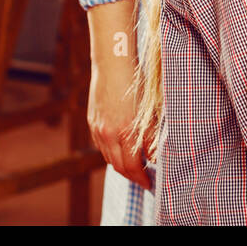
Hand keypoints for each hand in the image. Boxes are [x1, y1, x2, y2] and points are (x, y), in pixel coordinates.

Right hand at [86, 1, 152, 190]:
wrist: (113, 62)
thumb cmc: (136, 81)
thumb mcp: (150, 109)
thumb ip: (151, 136)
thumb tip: (155, 157)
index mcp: (126, 130)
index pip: (133, 166)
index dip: (143, 178)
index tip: (153, 184)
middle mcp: (109, 133)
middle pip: (119, 167)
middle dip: (133, 177)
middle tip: (146, 180)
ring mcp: (98, 128)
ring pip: (108, 158)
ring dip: (122, 166)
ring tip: (136, 168)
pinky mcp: (92, 121)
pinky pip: (101, 146)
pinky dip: (111, 153)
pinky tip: (121, 151)